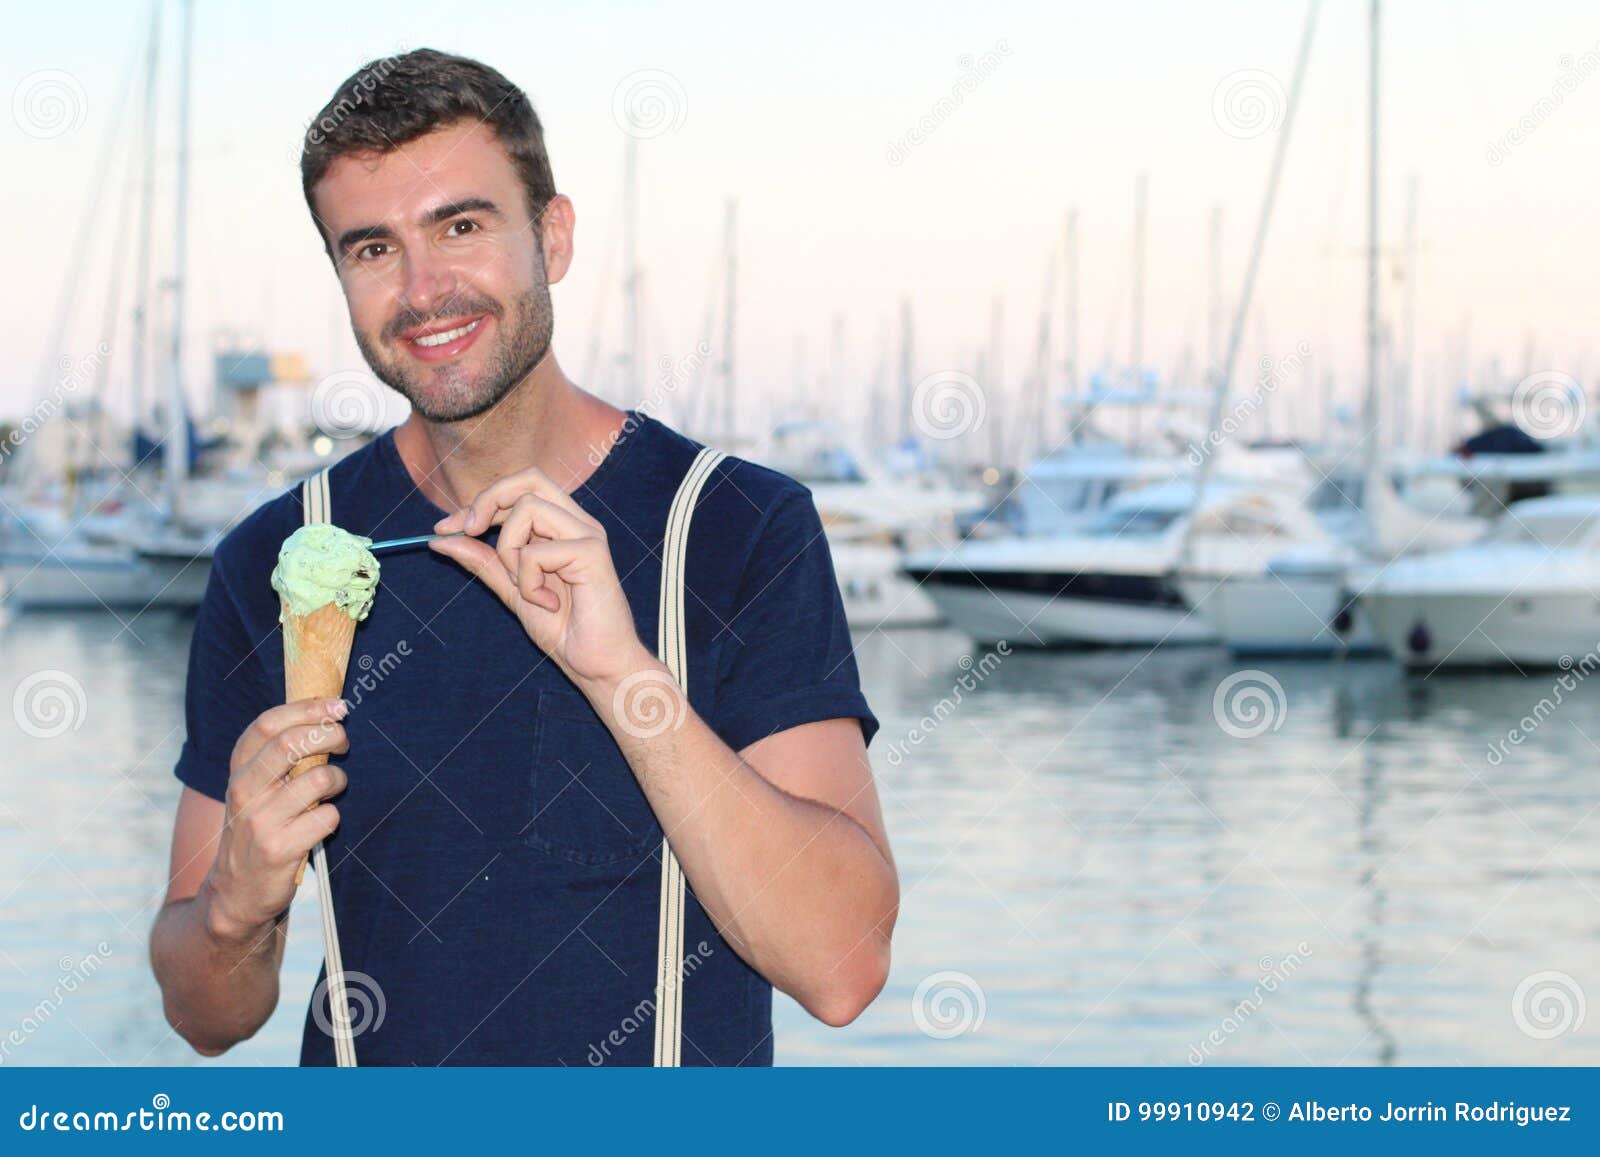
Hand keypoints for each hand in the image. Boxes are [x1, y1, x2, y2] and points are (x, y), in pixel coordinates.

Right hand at [204, 699, 348, 945]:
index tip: (338, 707)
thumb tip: (327, 715)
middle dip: (329, 735)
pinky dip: (333, 817)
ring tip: (334, 787)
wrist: (235, 894)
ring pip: (317, 780)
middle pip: (291, 744)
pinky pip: (326, 818)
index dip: (307, 709)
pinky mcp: (279, 849)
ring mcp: (260, 822)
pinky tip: (323, 824)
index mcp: (238, 771)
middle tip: (345, 741)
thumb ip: (278, 758)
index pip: (267, 724)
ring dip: (338, 779)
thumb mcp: (254, 790)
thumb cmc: (258, 829)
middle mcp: (244, 792)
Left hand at [428, 466, 648, 686]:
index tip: (446, 529)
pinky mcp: (592, 553)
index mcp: (564, 526)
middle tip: (468, 530)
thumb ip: (483, 562)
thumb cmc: (565, 630)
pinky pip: (536, 552)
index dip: (481, 501)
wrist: (597, 665)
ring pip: (527, 509)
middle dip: (488, 500)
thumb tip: (442, 539)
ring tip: (528, 588)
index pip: (521, 488)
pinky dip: (529, 583)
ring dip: (510, 551)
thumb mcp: (512, 590)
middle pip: (529, 479)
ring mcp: (588, 534)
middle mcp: (579, 523)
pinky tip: (549, 604)